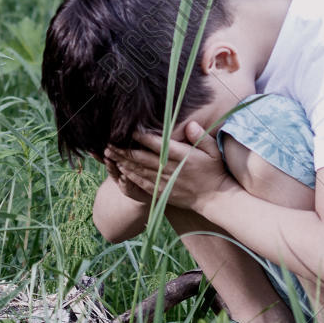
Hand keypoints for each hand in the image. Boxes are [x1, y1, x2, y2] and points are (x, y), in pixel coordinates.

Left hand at [104, 122, 232, 211]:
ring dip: (123, 162)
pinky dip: (130, 176)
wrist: (214, 198)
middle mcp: (171, 169)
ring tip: (109, 154)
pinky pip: (142, 184)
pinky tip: (120, 170)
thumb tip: (190, 124)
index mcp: (183, 157)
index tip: (131, 130)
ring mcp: (165, 182)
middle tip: (109, 142)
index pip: (159, 145)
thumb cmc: (214, 171)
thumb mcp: (213, 151)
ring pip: (139, 170)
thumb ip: (200, 137)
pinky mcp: (162, 192)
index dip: (143, 138)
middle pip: (143, 158)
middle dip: (124, 150)